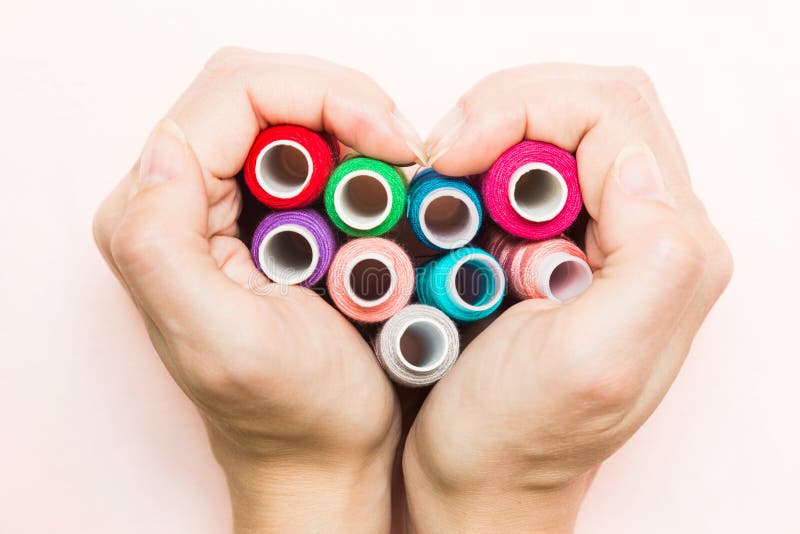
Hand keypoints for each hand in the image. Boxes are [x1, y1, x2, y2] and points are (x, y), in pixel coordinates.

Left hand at [93, 48, 423, 532]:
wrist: (321, 452)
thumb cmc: (292, 411)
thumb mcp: (224, 342)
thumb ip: (163, 244)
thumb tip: (166, 146)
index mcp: (155, 218)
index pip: (233, 96)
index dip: (322, 96)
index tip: (391, 143)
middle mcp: (177, 199)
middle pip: (259, 90)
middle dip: (342, 101)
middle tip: (403, 149)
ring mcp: (220, 203)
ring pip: (287, 108)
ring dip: (354, 123)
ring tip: (400, 167)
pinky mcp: (261, 213)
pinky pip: (307, 143)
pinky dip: (355, 146)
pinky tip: (385, 179)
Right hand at [403, 65, 732, 532]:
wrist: (483, 478)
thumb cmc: (516, 434)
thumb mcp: (590, 361)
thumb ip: (651, 256)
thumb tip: (634, 162)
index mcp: (670, 252)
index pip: (613, 113)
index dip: (521, 111)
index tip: (450, 156)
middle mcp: (653, 233)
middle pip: (593, 105)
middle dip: (507, 109)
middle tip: (444, 156)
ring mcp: (611, 233)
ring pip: (564, 123)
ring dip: (494, 131)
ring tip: (444, 175)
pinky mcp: (569, 241)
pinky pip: (536, 161)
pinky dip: (487, 156)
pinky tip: (455, 192)